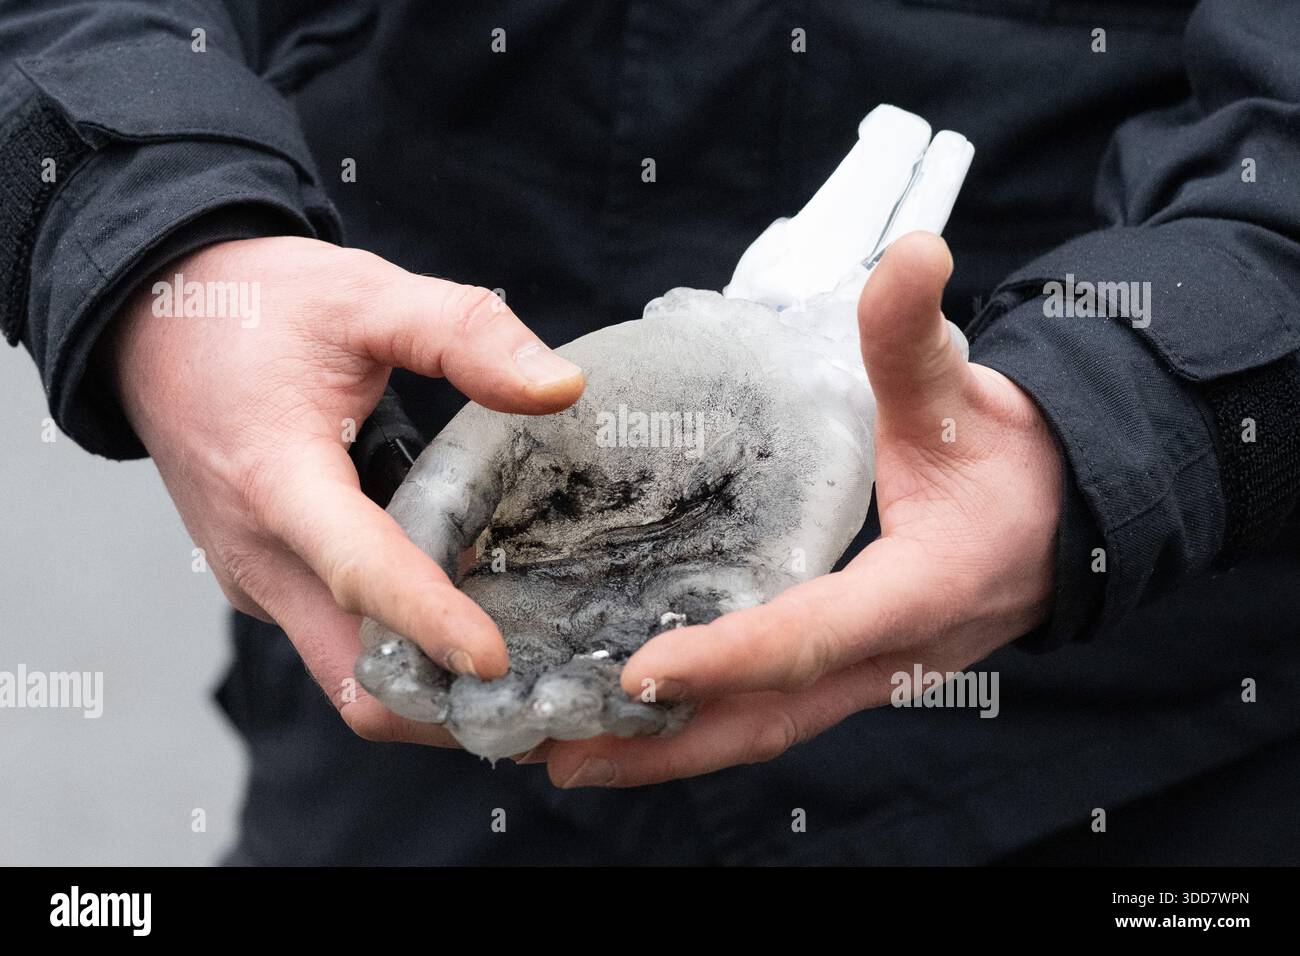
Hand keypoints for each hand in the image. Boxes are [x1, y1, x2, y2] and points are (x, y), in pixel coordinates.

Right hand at [111, 236, 584, 743]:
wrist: (158, 322)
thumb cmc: (261, 307)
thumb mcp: (362, 294)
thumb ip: (461, 333)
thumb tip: (561, 389)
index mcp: (276, 480)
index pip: (358, 570)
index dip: (427, 622)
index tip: (494, 662)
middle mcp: (259, 554)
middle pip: (353, 676)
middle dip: (442, 705)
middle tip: (545, 701)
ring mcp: (258, 580)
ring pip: (351, 672)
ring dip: (430, 684)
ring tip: (533, 661)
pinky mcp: (268, 584)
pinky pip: (341, 642)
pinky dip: (404, 650)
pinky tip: (474, 610)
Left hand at [541, 232, 1062, 786]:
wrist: (1062, 520)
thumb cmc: (1011, 458)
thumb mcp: (961, 394)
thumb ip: (917, 333)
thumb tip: (912, 254)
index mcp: (920, 592)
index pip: (812, 636)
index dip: (730, 658)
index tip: (642, 672)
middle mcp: (890, 657)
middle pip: (770, 719)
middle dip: (668, 745)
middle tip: (562, 754)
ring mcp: (870, 675)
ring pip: (764, 731)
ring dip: (668, 751)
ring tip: (566, 756)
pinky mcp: (851, 672)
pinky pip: (771, 713)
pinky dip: (700, 727)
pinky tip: (632, 721)